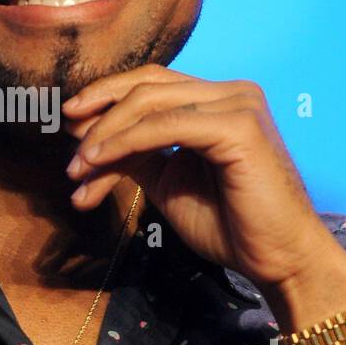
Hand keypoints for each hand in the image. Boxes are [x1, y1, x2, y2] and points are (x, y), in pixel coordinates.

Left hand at [62, 66, 345, 305]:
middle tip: (67, 150)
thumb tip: (88, 140)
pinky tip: (97, 164)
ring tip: (77, 170)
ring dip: (104, 136)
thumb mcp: (170, 182)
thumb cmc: (232, 226)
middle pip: (146, 87)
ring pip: (150, 104)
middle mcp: (232, 92)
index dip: (106, 97)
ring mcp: (238, 104)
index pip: (152, 84)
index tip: (68, 125)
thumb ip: (138, 155)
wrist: (278, 260)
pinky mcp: (239, 126)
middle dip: (98, 116)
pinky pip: (164, 126)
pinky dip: (124, 143)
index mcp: (219, 100)